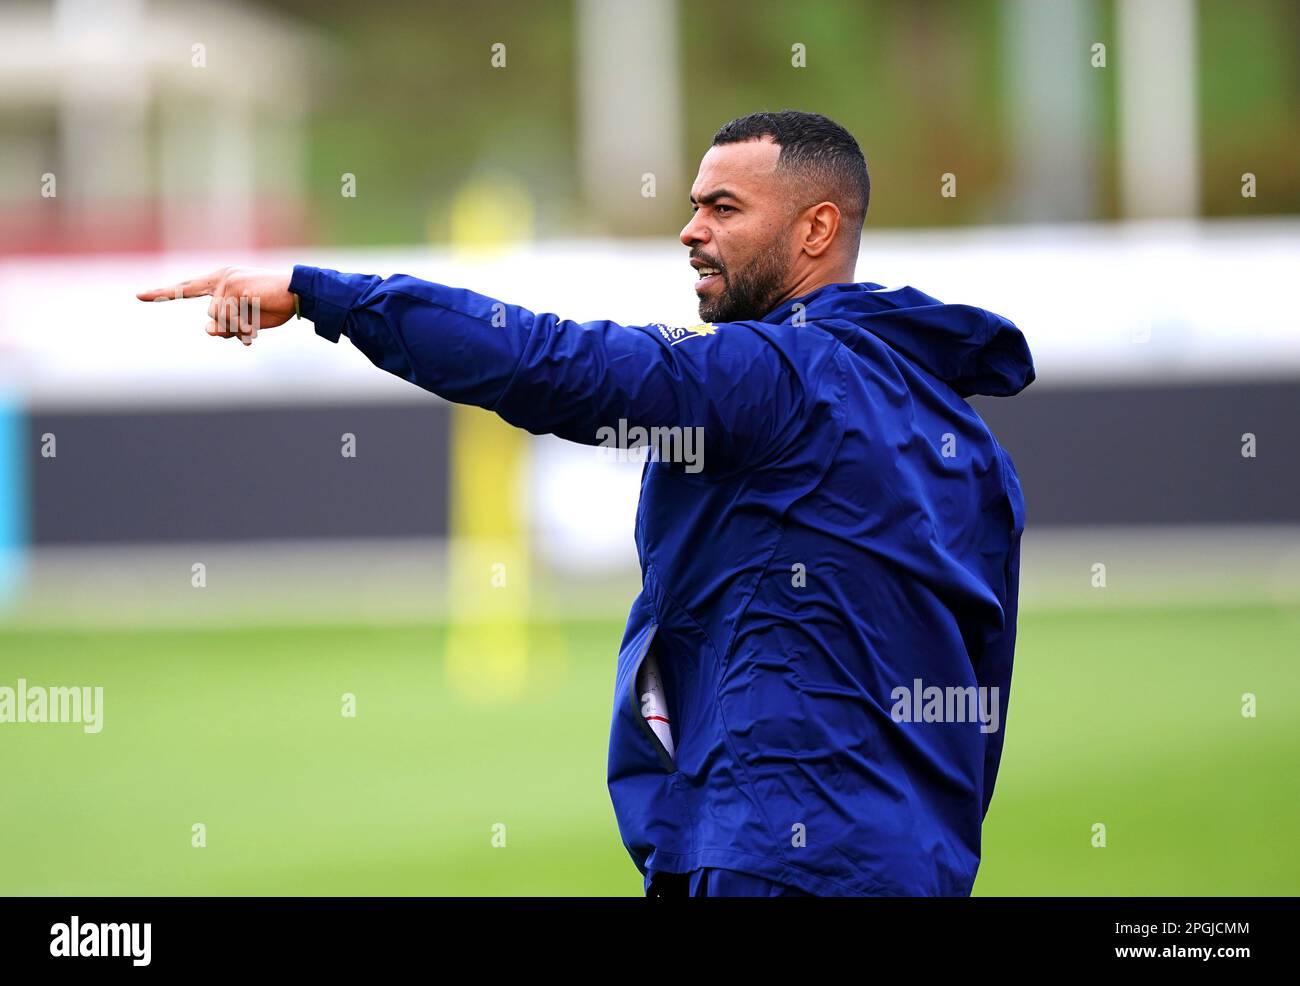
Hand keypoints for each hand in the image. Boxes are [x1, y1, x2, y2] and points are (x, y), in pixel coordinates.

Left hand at [136, 267, 295, 345]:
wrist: (297, 293)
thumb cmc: (275, 306)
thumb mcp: (246, 322)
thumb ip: (225, 327)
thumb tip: (207, 329)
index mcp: (220, 281)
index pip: (187, 288)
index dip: (163, 293)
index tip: (139, 296)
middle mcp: (220, 278)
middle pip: (212, 315)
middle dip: (232, 327)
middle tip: (252, 323)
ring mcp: (226, 281)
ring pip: (219, 319)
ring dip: (239, 326)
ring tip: (257, 318)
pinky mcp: (233, 287)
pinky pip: (230, 317)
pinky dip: (243, 324)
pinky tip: (257, 316)